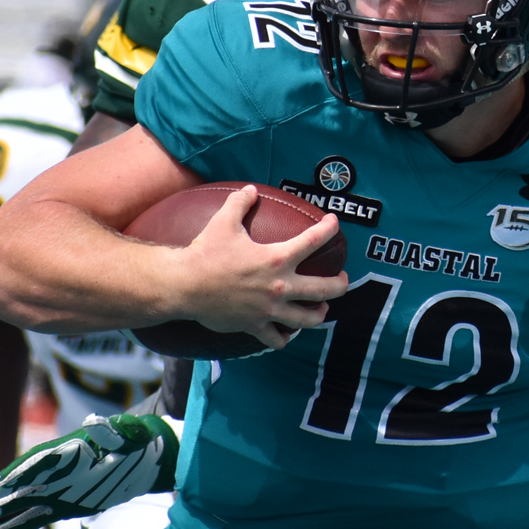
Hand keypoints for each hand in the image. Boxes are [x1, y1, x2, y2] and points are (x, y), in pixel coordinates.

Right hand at [0, 413, 176, 528]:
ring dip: (4, 509)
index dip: (18, 472)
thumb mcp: (131, 433)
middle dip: (1, 494)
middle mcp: (62, 470)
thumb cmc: (138, 440)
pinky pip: (42, 515)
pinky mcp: (70, 504)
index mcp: (73, 451)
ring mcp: (63, 488)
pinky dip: (22, 523)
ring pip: (27, 499)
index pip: (39, 462)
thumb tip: (94, 422)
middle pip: (25, 482)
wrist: (149, 453)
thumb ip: (113, 431)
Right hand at [170, 186, 347, 350]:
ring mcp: (269, 309)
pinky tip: (286, 334)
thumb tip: (250, 190)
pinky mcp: (255, 325)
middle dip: (340, 284)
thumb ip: (239, 203)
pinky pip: (277, 339)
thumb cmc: (205, 253)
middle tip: (344, 279)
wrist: (185, 286)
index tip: (335, 224)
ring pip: (307, 319)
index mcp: (276, 258)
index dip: (329, 230)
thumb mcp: (223, 222)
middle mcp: (280, 286)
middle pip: (324, 289)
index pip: (314, 241)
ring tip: (323, 309)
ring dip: (319, 314)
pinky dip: (284, 338)